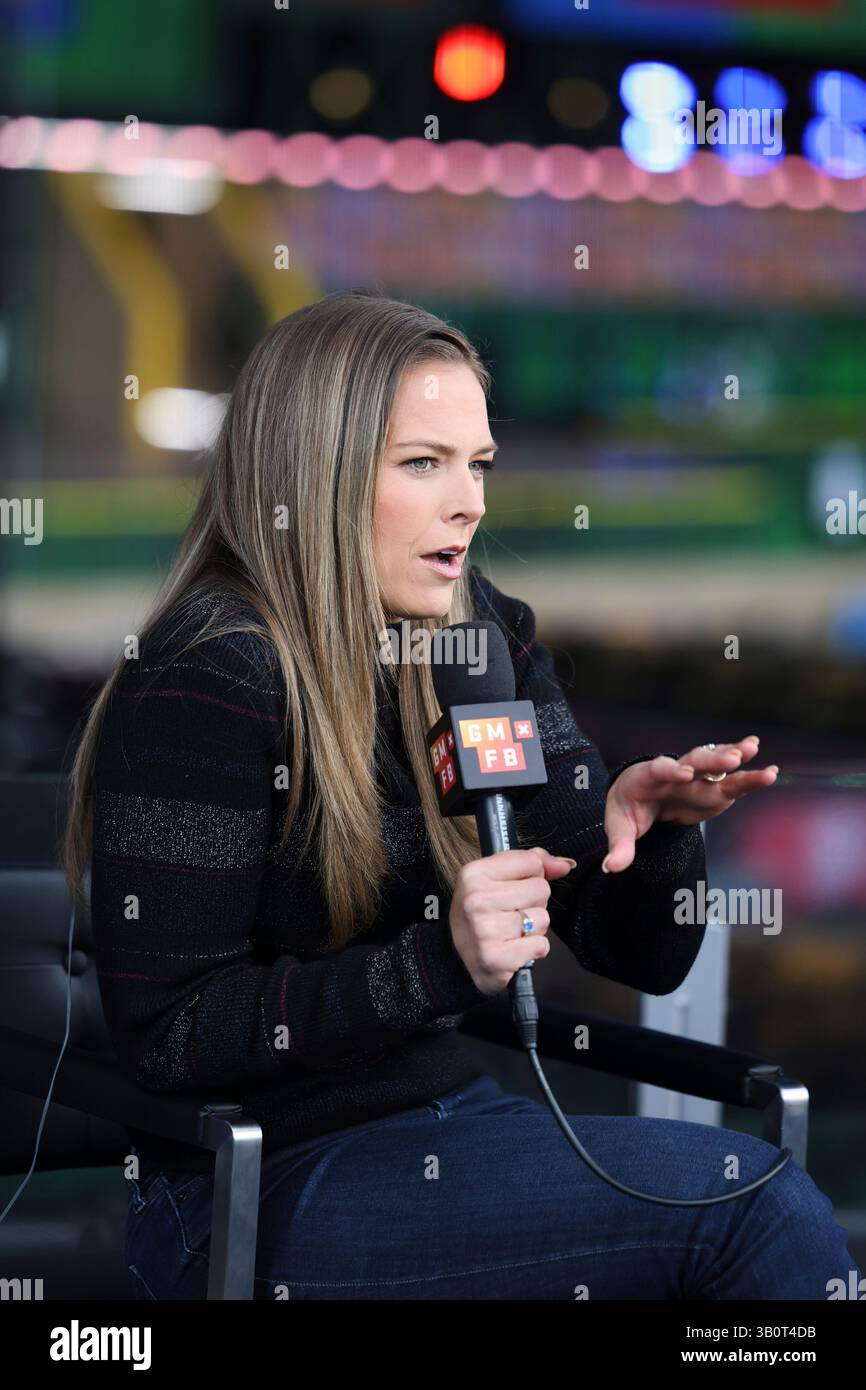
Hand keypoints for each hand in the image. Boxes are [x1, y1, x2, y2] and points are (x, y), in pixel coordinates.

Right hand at [448, 847, 574, 993]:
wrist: (455, 957)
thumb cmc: (479, 915)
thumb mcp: (493, 879)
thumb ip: (530, 863)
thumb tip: (564, 864)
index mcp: (474, 874)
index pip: (531, 861)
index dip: (531, 875)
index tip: (514, 887)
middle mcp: (476, 899)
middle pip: (541, 889)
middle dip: (534, 903)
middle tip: (511, 913)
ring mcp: (484, 930)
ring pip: (543, 919)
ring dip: (534, 928)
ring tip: (511, 931)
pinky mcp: (496, 958)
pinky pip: (541, 945)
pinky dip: (533, 949)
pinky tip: (514, 948)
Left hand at [602, 735, 778, 873]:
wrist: (641, 797)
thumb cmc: (628, 810)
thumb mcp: (620, 828)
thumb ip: (620, 847)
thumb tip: (613, 867)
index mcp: (646, 778)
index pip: (658, 770)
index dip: (669, 770)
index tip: (683, 773)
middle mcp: (675, 772)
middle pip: (693, 761)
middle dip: (711, 760)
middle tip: (730, 758)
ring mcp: (697, 778)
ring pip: (715, 764)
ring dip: (733, 755)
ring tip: (753, 749)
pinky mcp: (713, 788)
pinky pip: (732, 778)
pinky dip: (748, 771)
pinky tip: (769, 767)